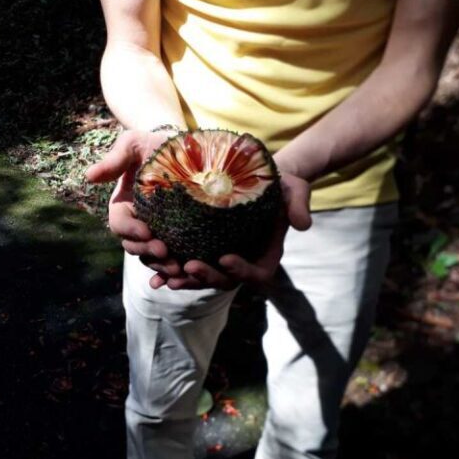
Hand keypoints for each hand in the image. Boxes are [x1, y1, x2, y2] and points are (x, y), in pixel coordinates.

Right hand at [86, 128, 184, 277]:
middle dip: (147, 251)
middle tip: (166, 252)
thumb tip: (89, 176)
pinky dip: (172, 273)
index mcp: (123, 205)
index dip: (131, 230)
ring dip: (161, 265)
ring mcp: (157, 233)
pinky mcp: (178, 239)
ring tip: (178, 267)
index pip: (119, 224)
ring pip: (151, 257)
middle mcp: (137, 223)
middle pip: (134, 246)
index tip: (148, 231)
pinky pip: (170, 260)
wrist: (189, 150)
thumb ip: (116, 159)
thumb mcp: (135, 144)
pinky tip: (182, 279)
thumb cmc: (155, 145)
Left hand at [156, 173, 311, 290]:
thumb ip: (299, 205)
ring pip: (203, 277)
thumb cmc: (280, 184)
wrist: (258, 178)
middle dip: (207, 276)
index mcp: (266, 255)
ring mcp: (222, 258)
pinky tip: (154, 274)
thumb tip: (303, 225)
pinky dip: (172, 271)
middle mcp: (243, 262)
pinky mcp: (204, 250)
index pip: (257, 274)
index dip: (242, 272)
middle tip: (188, 266)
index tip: (225, 258)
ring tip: (165, 277)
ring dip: (184, 280)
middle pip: (225, 280)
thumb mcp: (295, 190)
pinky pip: (186, 265)